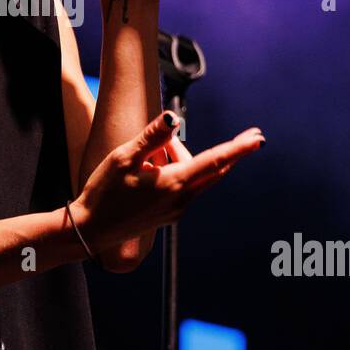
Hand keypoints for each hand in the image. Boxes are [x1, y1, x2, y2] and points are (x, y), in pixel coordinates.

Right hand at [69, 110, 264, 254]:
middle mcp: (181, 199)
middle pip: (210, 168)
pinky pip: (184, 187)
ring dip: (180, 159)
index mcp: (173, 183)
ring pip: (195, 176)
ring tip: (144, 159)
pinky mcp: (170, 215)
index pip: (214, 160)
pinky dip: (174, 172)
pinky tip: (147, 171)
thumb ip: (152, 137)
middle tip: (216, 137)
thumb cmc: (104, 192)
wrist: (90, 230)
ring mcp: (177, 210)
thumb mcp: (124, 157)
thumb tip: (174, 119)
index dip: (238, 148)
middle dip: (220, 151)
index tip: (259, 139)